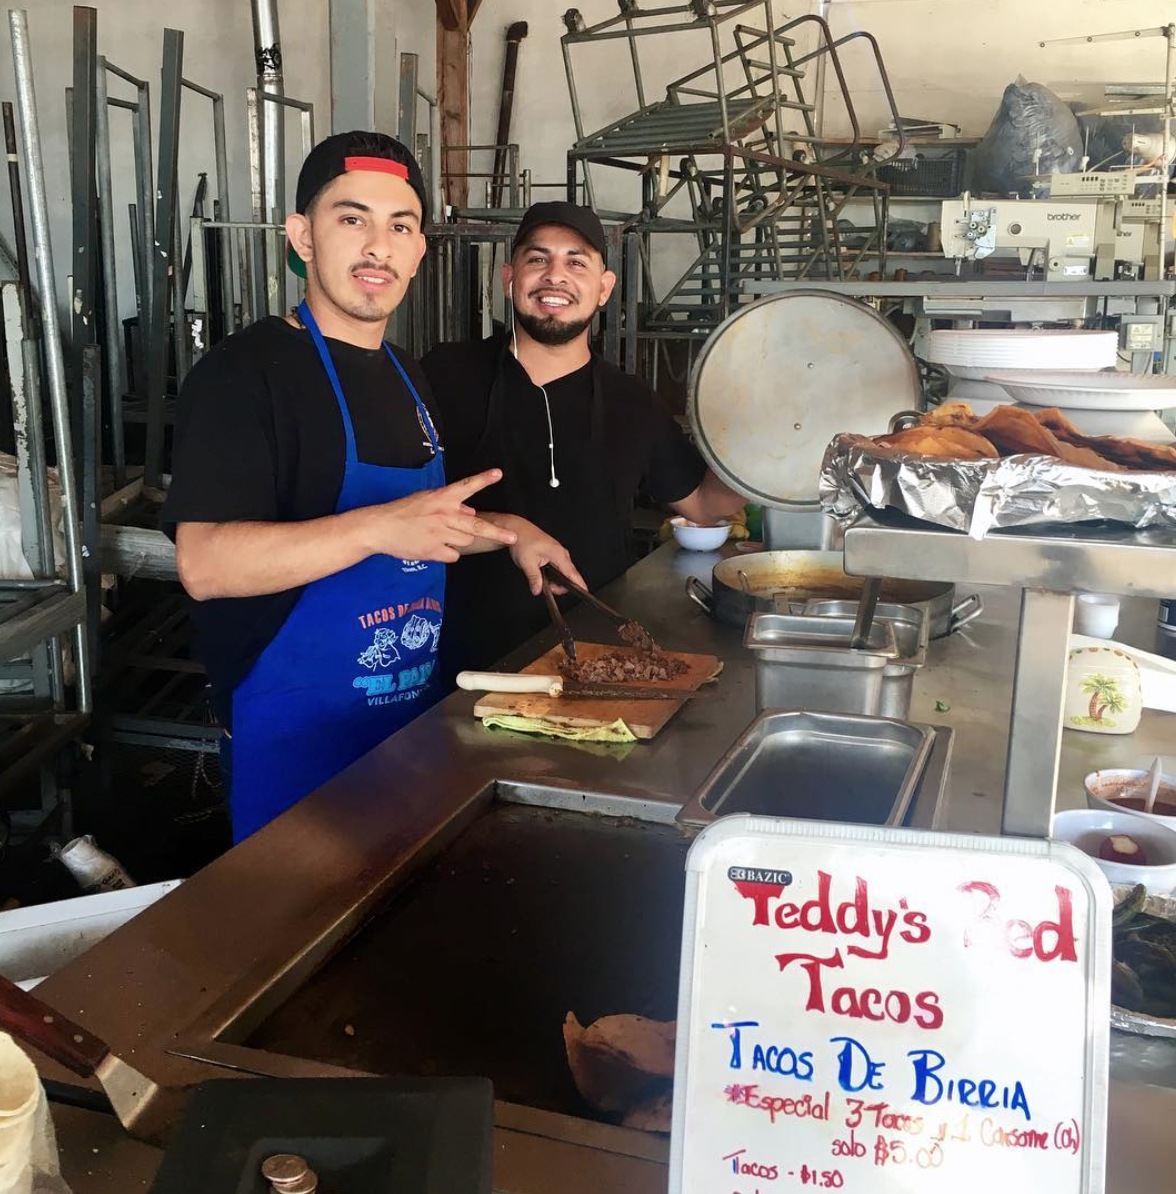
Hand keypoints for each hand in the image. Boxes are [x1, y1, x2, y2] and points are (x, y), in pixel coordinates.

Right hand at [365, 469, 516, 563]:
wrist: (381, 527)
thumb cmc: (405, 512)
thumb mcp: (427, 500)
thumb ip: (450, 505)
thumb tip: (472, 510)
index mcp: (442, 498)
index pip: (466, 486)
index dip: (483, 479)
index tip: (498, 473)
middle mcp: (443, 514)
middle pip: (477, 525)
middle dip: (497, 532)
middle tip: (513, 537)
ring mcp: (439, 533)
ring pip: (466, 541)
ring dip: (459, 540)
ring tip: (440, 535)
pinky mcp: (433, 550)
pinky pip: (453, 555)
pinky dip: (448, 553)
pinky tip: (434, 546)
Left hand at [501, 516, 586, 595]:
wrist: (518, 529)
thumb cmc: (523, 540)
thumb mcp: (526, 562)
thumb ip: (534, 579)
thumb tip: (537, 590)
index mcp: (558, 554)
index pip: (572, 573)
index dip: (580, 584)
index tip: (585, 591)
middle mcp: (562, 553)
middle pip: (569, 575)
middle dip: (559, 585)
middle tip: (544, 587)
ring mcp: (559, 553)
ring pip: (564, 572)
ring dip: (555, 580)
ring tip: (541, 579)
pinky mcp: (555, 553)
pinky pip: (559, 567)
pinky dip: (553, 574)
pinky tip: (543, 574)